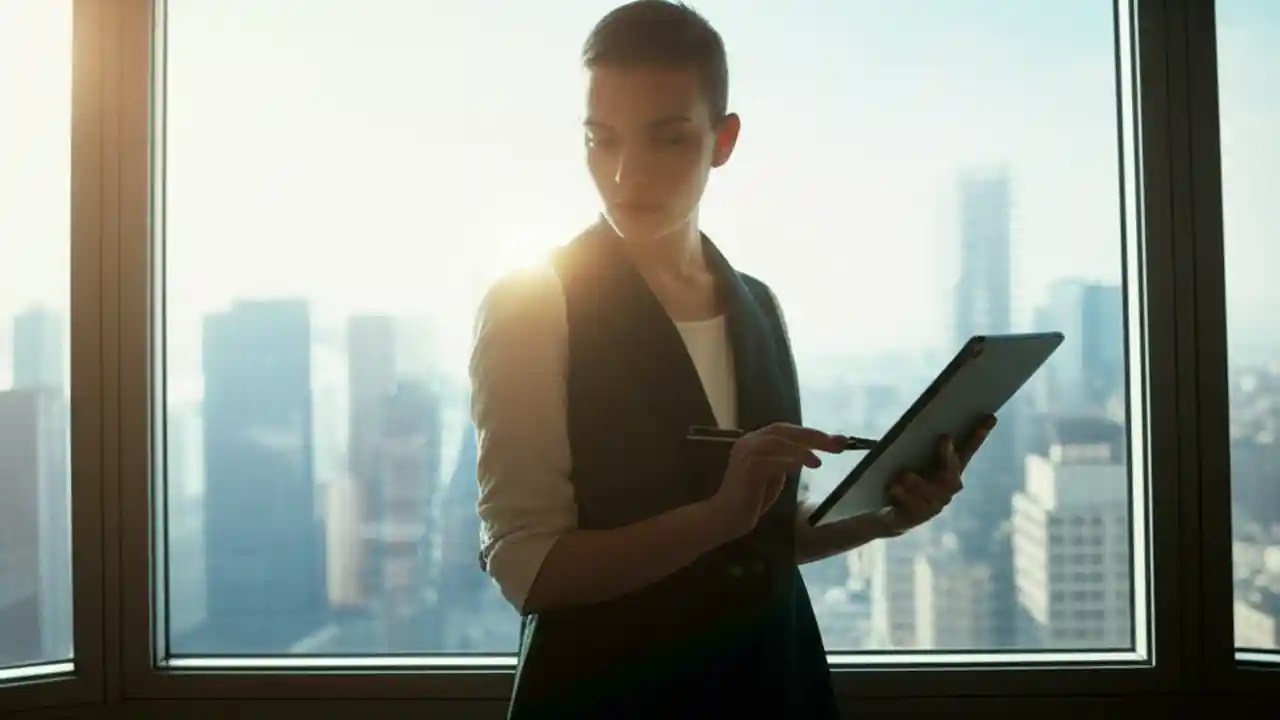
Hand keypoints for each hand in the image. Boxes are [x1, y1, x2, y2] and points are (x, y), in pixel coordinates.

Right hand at [710, 422, 845, 542]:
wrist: (725, 518)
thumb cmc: (750, 499)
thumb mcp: (773, 474)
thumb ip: (785, 461)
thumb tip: (806, 453)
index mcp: (755, 441)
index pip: (785, 430)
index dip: (811, 433)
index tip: (836, 440)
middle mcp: (748, 442)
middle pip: (784, 431)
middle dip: (813, 436)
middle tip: (837, 445)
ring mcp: (746, 454)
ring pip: (778, 442)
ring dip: (803, 450)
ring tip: (819, 462)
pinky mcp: (747, 469)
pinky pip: (772, 461)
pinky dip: (790, 462)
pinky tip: (804, 467)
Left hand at [878, 414, 996, 535]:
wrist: (886, 514)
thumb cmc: (899, 478)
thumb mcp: (907, 458)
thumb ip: (917, 445)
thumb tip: (934, 431)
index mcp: (947, 470)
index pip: (967, 450)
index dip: (978, 435)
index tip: (990, 417)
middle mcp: (945, 489)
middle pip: (951, 474)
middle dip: (948, 456)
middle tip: (945, 438)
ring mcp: (932, 506)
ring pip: (930, 493)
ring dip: (917, 482)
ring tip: (904, 474)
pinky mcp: (913, 517)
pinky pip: (911, 508)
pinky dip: (902, 496)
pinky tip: (892, 487)